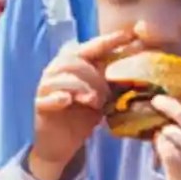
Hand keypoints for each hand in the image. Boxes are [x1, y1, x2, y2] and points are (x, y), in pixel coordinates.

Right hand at [29, 29, 135, 179]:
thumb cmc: (82, 115)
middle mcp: (56, 71)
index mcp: (72, 64)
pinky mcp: (39, 104)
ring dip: (82, 88)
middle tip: (107, 93)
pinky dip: (59, 97)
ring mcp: (45, 87)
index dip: (109, 40)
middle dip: (95, 75)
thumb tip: (140, 64)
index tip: (129, 35)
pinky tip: (67, 101)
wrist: (60, 144)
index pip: (91, 47)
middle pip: (75, 60)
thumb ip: (114, 80)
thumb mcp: (102, 96)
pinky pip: (48, 97)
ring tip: (94, 102)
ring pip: (63, 78)